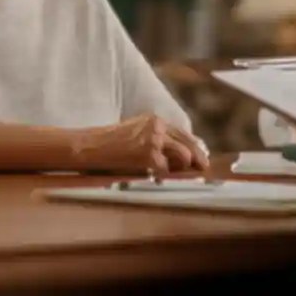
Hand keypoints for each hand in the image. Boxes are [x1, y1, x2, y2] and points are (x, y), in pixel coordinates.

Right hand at [74, 114, 210, 173]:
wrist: (92, 146)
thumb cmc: (110, 142)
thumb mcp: (136, 131)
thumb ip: (155, 137)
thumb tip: (178, 153)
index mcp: (155, 119)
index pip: (182, 132)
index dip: (194, 145)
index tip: (201, 155)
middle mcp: (157, 126)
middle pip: (188, 142)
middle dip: (198, 156)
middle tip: (203, 168)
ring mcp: (154, 140)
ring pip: (183, 155)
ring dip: (185, 166)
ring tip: (183, 174)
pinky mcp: (149, 155)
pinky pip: (166, 168)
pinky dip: (164, 174)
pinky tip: (158, 176)